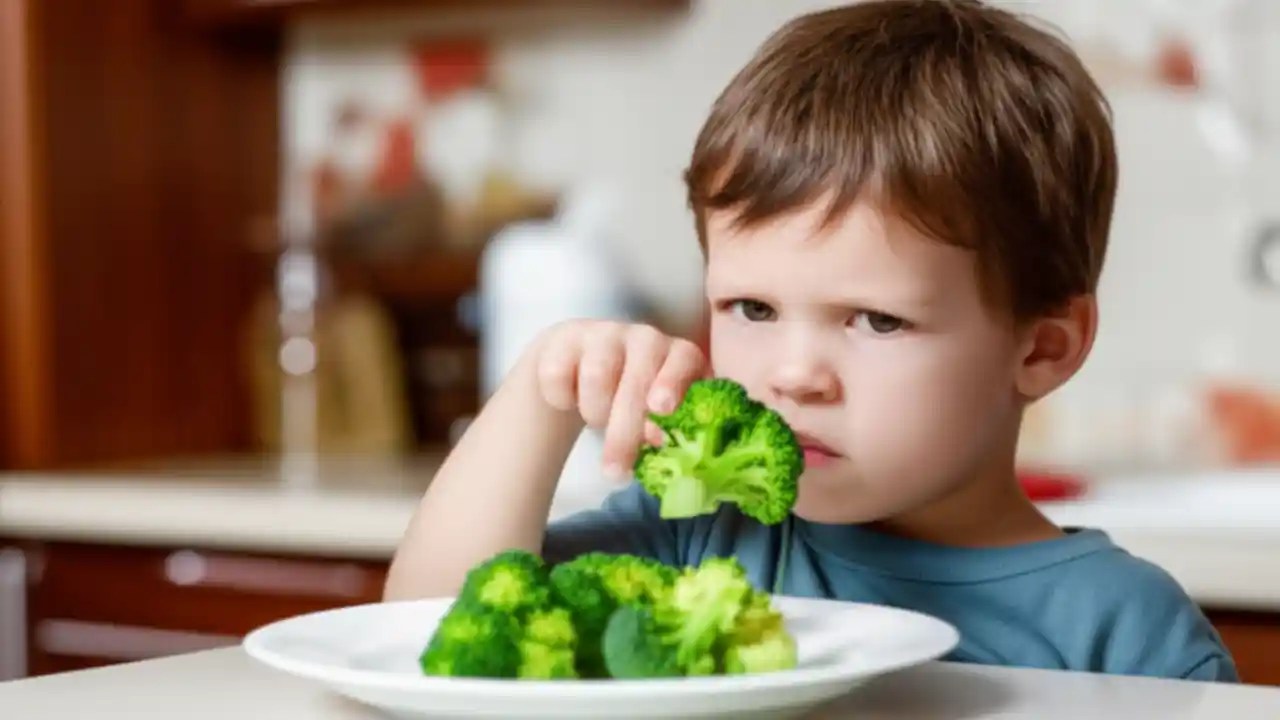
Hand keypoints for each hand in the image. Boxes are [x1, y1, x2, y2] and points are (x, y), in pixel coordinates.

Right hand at [529, 320, 707, 475]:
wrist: (578, 368)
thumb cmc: (629, 399)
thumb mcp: (653, 417)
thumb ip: (664, 432)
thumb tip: (659, 446)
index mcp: (678, 355)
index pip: (684, 360)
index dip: (674, 383)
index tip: (662, 410)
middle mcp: (646, 338)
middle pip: (636, 381)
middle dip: (625, 432)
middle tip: (615, 472)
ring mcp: (606, 333)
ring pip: (596, 377)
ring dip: (594, 412)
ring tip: (596, 420)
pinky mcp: (567, 336)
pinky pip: (558, 374)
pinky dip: (561, 398)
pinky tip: (570, 399)